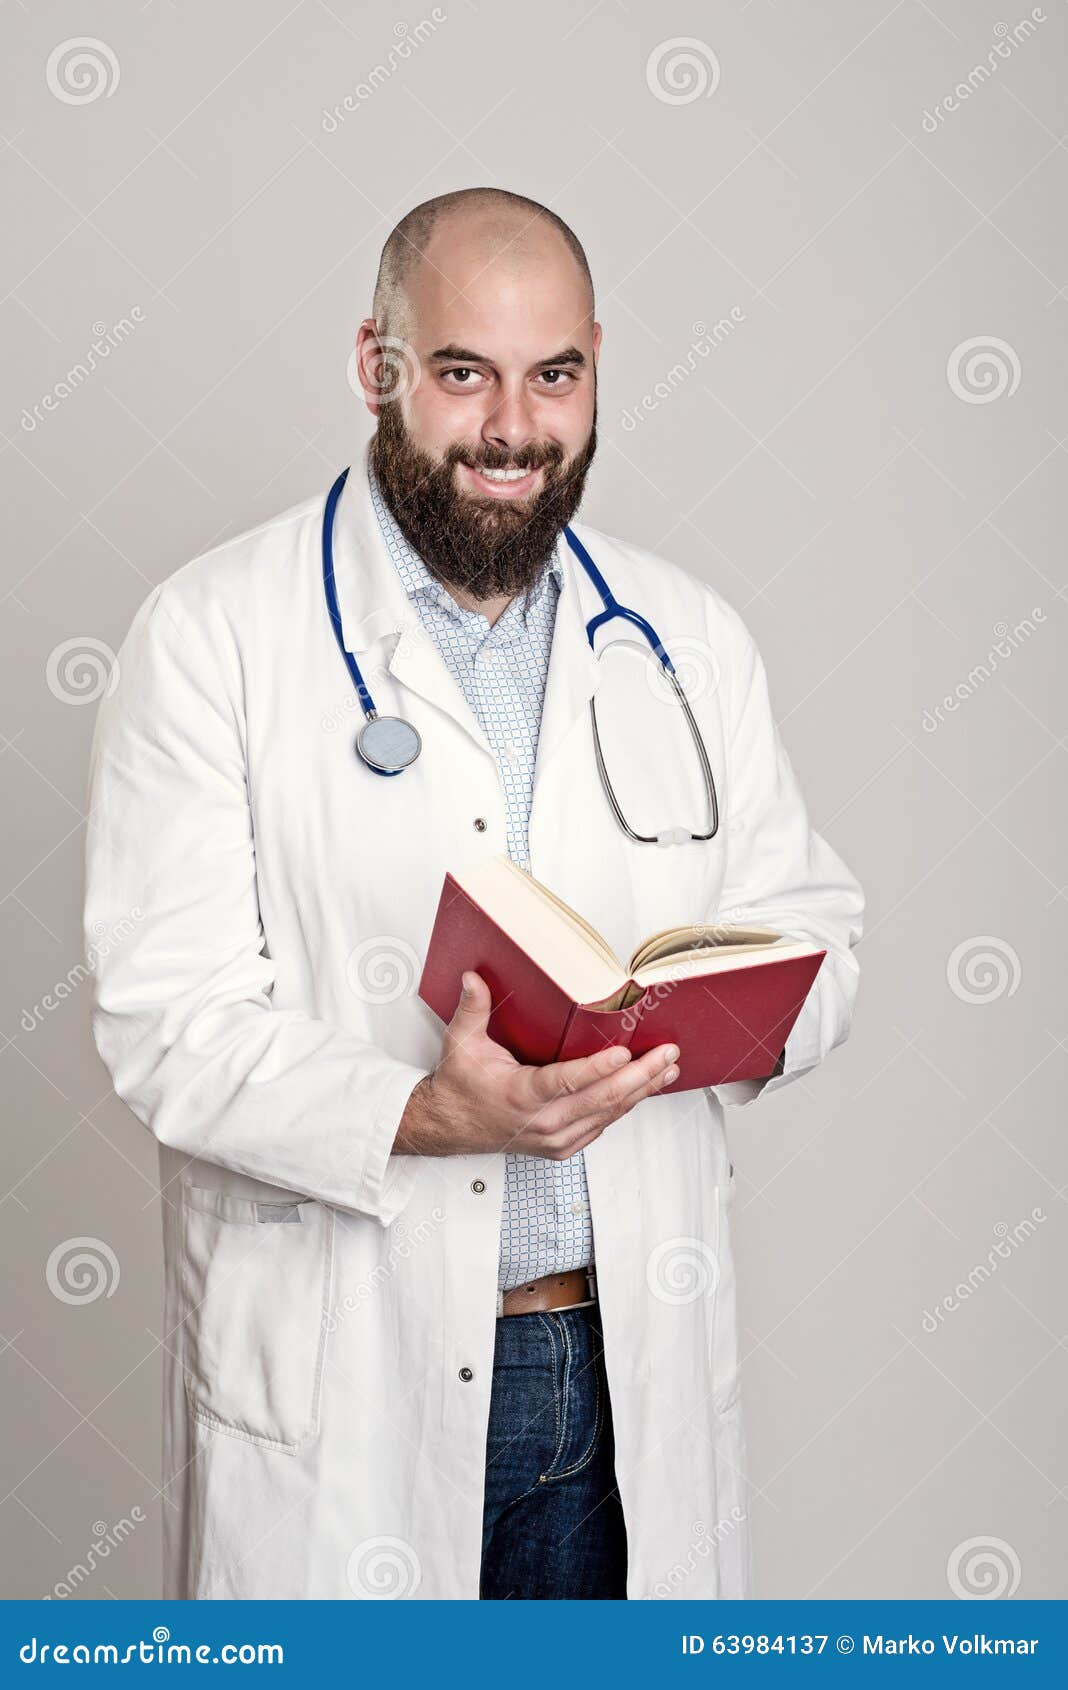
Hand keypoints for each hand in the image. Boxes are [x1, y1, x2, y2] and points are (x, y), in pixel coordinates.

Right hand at [394, 971, 680, 1159]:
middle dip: (640, 1075)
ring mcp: (557, 1138)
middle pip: (602, 1099)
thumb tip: (474, 978)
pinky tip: (644, 1089)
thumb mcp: (461, 1045)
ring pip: (609, 1114)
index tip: (623, 1054)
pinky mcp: (564, 1146)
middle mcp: (544, 1121)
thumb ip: (472, 1009)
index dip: (598, 1069)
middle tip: (665, 1054)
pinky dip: (625, 1105)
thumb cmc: (461, 1089)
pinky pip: (602, 1124)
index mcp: (521, 1095)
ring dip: (641, 1091)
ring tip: (667, 1069)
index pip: (566, 1082)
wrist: (450, 1127)